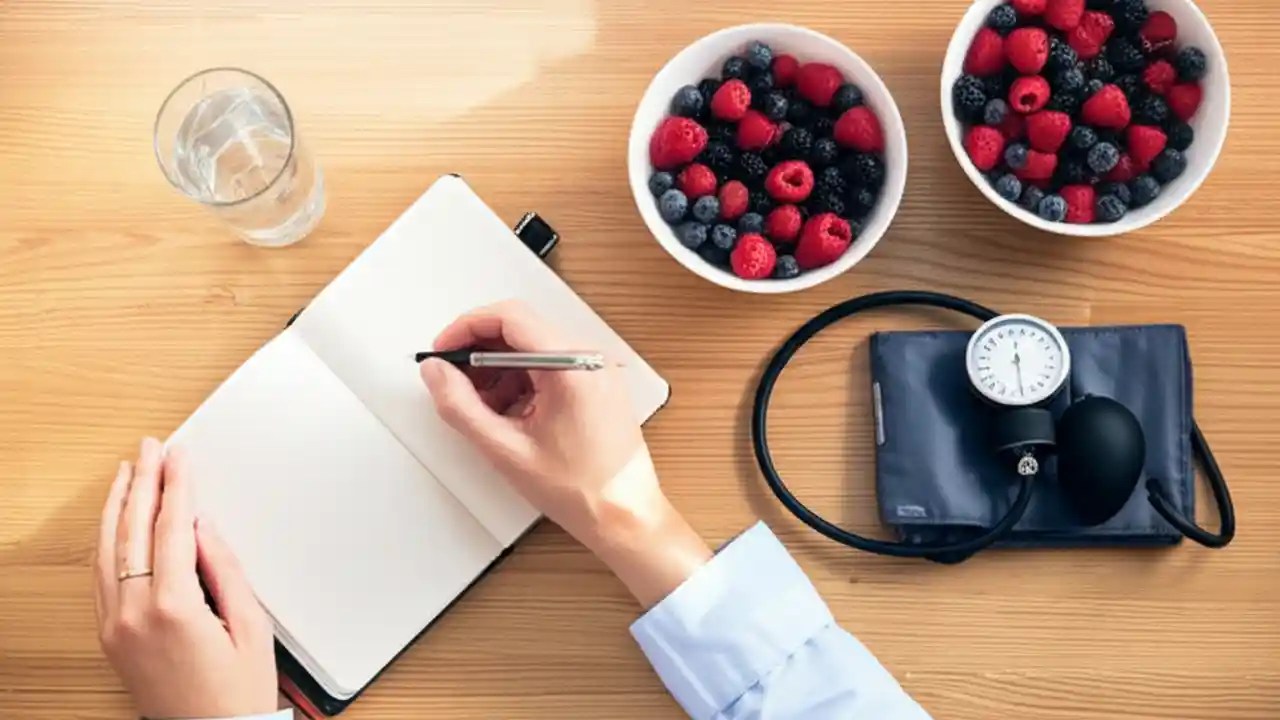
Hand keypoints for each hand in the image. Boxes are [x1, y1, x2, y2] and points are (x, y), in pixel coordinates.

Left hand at [95, 438, 277, 718]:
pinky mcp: (111, 637)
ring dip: (118, 505)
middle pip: (133, 530)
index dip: (176, 484)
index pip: (171, 528)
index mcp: (175, 608)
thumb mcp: (250, 626)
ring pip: (108, 550)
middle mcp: (135, 614)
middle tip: (152, 448)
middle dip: (144, 482)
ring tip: (128, 472)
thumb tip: (204, 528)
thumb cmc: (237, 694)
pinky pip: (102, 576)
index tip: (179, 454)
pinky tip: (115, 521)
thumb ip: (226, 570)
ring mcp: (116, 627)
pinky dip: (107, 540)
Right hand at [420, 301, 710, 606]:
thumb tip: (437, 373)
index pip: (510, 318)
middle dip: (479, 353)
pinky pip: (549, 368)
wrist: (625, 516)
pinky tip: (506, 415)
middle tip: (452, 380)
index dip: (466, 328)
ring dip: (498, 371)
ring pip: (532, 350)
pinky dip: (520, 383)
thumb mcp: (506, 449)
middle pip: (520, 331)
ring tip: (480, 409)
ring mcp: (595, 372)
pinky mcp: (595, 386)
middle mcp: (589, 360)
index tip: (443, 350)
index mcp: (573, 366)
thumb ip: (461, 406)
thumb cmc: (582, 491)